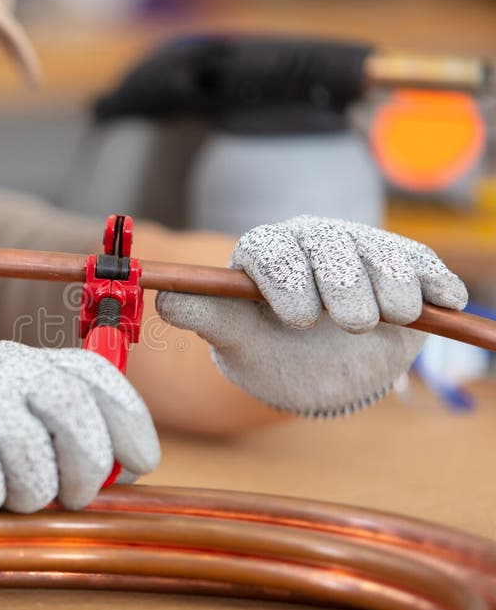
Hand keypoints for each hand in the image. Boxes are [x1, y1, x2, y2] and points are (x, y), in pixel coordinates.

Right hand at [0, 341, 158, 516]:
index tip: (140, 462)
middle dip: (85, 476)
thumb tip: (119, 464)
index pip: (100, 380)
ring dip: (20, 498)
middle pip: (82, 429)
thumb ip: (52, 421)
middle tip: (67, 496)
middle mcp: (4, 370)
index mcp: (25, 360)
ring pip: (36, 473)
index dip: (132, 425)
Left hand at [156, 215, 467, 416]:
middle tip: (353, 323)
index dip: (285, 280)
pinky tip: (445, 300)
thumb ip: (206, 315)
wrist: (316, 368)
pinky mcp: (405, 264)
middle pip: (330, 248)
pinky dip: (435, 282)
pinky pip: (423, 265)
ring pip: (380, 254)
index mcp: (265, 253)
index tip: (298, 319)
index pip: (271, 252)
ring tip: (391, 317)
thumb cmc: (269, 349)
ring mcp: (361, 249)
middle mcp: (312, 241)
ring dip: (391, 285)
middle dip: (344, 285)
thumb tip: (165, 300)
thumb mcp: (237, 337)